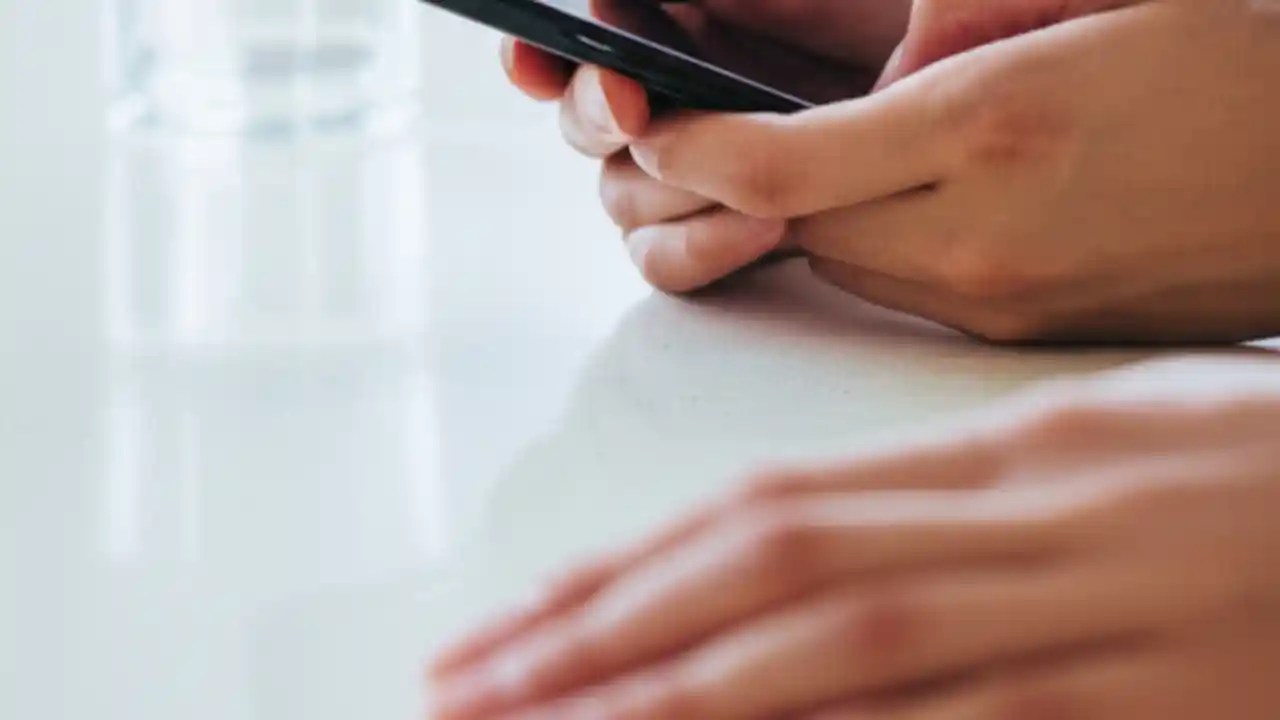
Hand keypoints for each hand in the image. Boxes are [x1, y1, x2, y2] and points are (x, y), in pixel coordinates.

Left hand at [428, 358, 1279, 718]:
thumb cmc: (1270, 481)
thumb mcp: (1109, 449)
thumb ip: (958, 499)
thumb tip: (800, 544)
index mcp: (1008, 456)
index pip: (770, 507)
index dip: (631, 562)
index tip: (522, 617)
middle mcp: (1025, 524)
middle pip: (768, 571)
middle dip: (603, 631)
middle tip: (474, 681)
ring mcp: (1089, 620)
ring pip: (842, 656)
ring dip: (679, 698)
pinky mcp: (1152, 708)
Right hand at [501, 0, 909, 291]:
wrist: (1011, 63)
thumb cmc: (924, 19)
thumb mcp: (819, 0)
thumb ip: (725, 4)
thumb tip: (609, 5)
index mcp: (695, 20)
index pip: (589, 39)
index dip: (546, 52)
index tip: (537, 61)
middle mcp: (686, 90)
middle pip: (589, 121)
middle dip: (595, 115)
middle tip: (633, 109)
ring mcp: (710, 168)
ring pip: (623, 196)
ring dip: (659, 191)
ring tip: (743, 181)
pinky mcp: (741, 230)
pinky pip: (672, 257)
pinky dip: (696, 251)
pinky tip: (763, 229)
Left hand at [621, 0, 1279, 341]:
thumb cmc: (1248, 59)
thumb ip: (953, 37)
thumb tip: (860, 88)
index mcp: (994, 126)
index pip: (771, 167)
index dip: (688, 148)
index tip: (651, 125)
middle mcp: (981, 236)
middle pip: (788, 227)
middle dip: (735, 184)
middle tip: (706, 137)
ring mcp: (1001, 300)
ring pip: (839, 266)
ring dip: (808, 216)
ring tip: (814, 161)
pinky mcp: (1023, 334)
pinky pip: (901, 294)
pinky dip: (874, 247)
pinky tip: (907, 204)